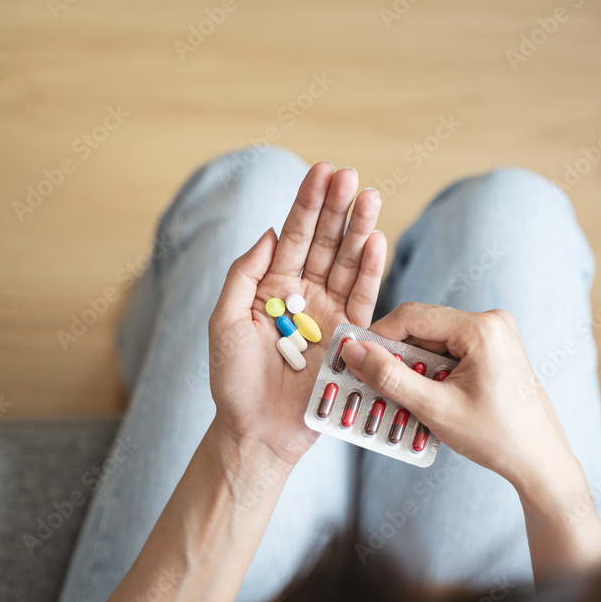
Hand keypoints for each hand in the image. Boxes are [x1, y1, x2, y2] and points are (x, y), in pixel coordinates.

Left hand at [208, 163, 386, 464]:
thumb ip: (244, 275)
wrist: (257, 429)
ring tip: (370, 197)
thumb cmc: (233, 380)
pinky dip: (369, 270)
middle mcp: (304, 295)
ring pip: (346, 264)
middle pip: (324, 243)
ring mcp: (329, 315)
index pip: (292, 236)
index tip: (322, 171)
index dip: (307, 204)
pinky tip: (375, 240)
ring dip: (359, 230)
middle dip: (336, 208)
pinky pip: (362, 299)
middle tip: (350, 175)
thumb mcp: (224, 321)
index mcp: (272, 287)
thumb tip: (270, 233)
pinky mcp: (350, 339)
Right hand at [339, 303, 583, 491]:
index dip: (377, 336)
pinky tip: (423, 398)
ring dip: (412, 368)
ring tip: (398, 398)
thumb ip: (390, 377)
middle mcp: (490, 323)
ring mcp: (495, 336)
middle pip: (423, 329)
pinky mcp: (494, 350)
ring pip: (434, 342)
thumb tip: (353, 351)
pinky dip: (431, 373)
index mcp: (481, 328)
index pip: (412, 316)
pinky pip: (450, 353)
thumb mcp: (435, 408)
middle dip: (395, 356)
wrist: (540, 461)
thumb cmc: (497, 436)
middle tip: (371, 383)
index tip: (353, 359)